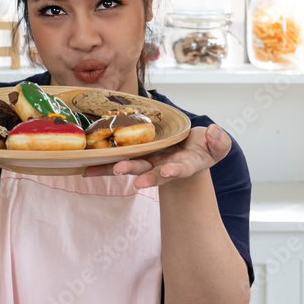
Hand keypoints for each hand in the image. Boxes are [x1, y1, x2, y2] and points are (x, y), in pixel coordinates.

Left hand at [82, 124, 230, 188]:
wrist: (189, 152)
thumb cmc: (204, 148)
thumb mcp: (217, 146)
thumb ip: (219, 142)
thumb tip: (214, 132)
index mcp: (185, 164)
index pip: (180, 169)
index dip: (174, 171)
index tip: (168, 171)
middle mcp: (163, 166)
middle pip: (149, 171)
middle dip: (136, 171)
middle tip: (122, 171)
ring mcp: (148, 162)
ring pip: (130, 166)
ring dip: (113, 169)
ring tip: (94, 171)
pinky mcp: (137, 156)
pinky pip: (117, 160)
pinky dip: (102, 165)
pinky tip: (85, 169)